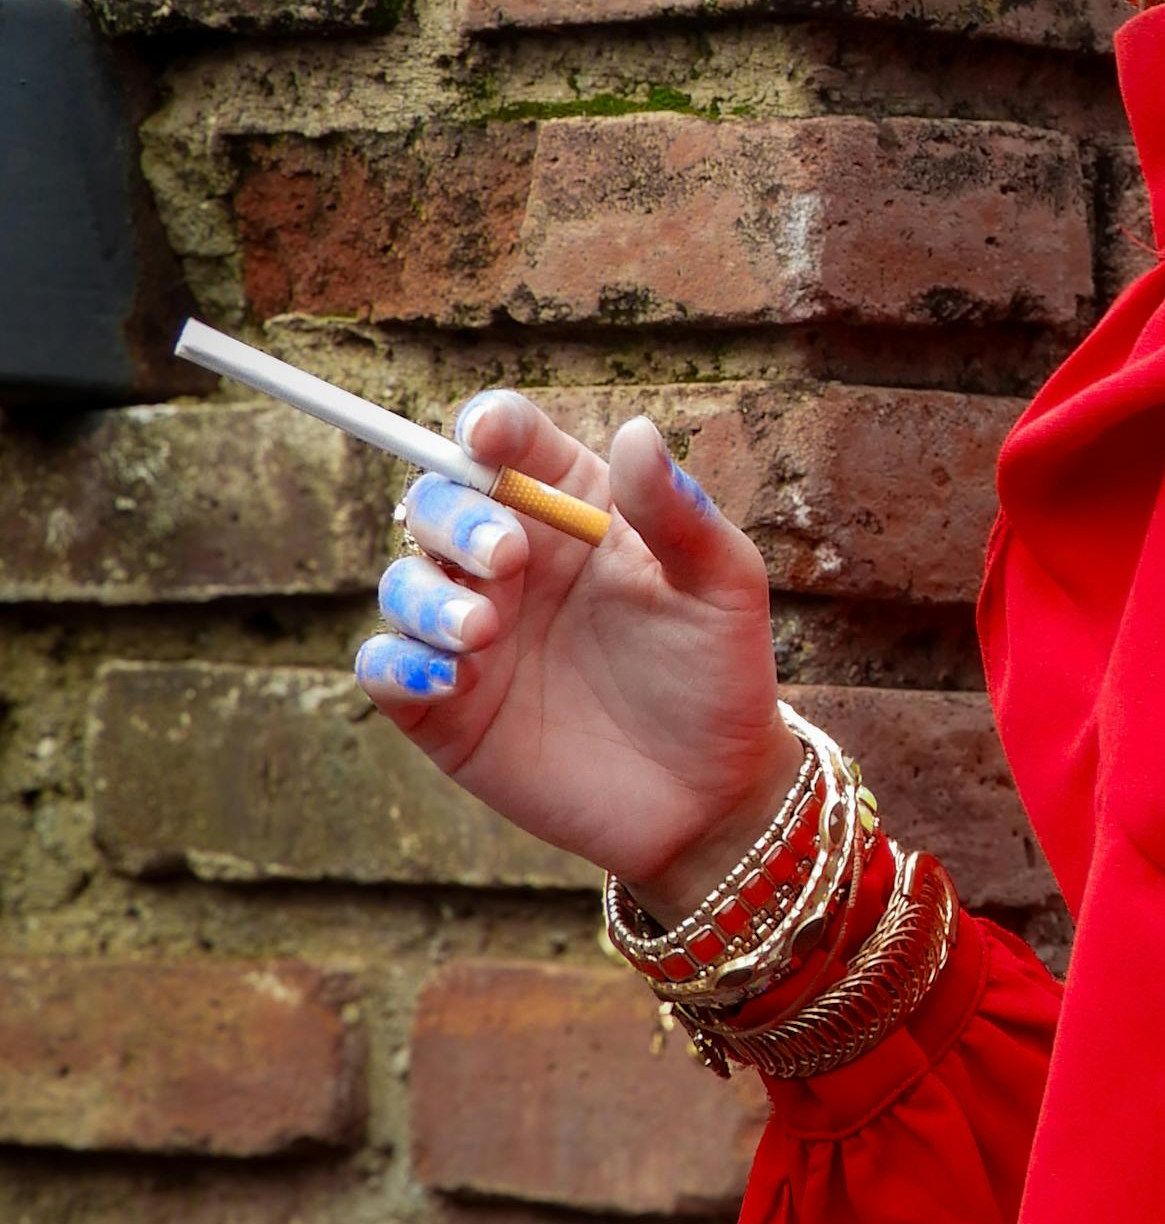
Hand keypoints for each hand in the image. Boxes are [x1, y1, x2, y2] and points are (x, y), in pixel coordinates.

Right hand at [353, 396, 791, 912]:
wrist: (710, 796)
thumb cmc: (720, 675)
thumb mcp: (722, 587)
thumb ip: (679, 513)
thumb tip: (637, 430)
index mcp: (573, 511)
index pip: (511, 444)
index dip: (489, 427)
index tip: (487, 438)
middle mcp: (512, 562)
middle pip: (438, 501)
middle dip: (454, 516)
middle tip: (506, 558)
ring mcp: (473, 633)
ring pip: (403, 581)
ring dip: (427, 595)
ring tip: (483, 633)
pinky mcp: (445, 707)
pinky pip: (383, 667)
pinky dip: (397, 662)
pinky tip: (449, 677)